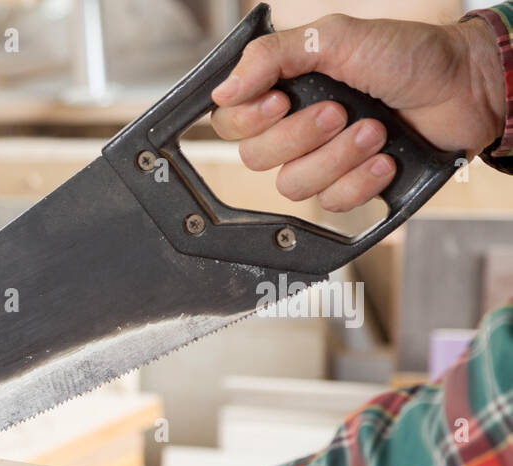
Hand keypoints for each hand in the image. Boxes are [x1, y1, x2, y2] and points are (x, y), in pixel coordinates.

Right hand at [211, 14, 505, 211]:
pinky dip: (360, 181)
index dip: (248, 119)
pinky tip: (385, 159)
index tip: (280, 102)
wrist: (467, 87)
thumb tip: (223, 90)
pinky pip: (330, 203)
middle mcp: (296, 127)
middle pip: (256, 157)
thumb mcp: (335, 38)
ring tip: (375, 131)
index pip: (231, 121)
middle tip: (341, 111)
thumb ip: (272, 56)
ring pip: (292, 185)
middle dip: (302, 136)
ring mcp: (322, 160)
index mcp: (285, 89)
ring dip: (337, 158)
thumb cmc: (409, 55)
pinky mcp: (349, 186)